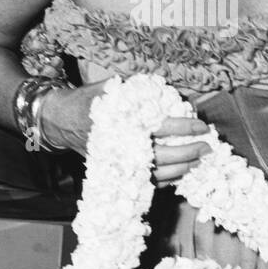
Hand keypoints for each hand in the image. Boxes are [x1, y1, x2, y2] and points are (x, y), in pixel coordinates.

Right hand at [37, 81, 210, 184]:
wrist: (60, 122)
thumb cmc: (86, 101)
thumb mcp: (110, 87)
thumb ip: (137, 90)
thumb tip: (168, 91)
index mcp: (124, 124)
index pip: (162, 128)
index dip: (185, 127)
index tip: (201, 125)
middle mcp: (122, 147)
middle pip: (164, 156)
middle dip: (189, 152)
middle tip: (208, 147)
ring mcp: (120, 164)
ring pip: (157, 174)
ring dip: (182, 169)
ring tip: (199, 161)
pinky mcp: (117, 173)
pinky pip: (146, 182)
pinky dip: (166, 179)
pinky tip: (180, 172)